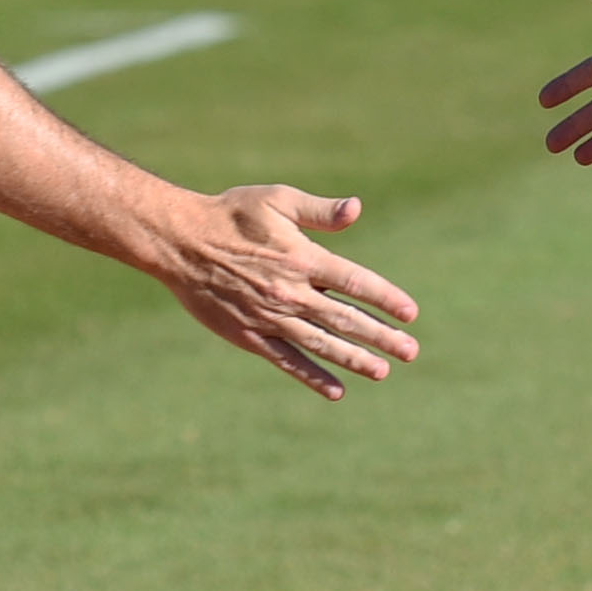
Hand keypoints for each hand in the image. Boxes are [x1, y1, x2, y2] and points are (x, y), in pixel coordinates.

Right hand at [155, 185, 420, 399]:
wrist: (180, 242)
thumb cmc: (232, 214)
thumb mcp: (277, 200)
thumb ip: (320, 211)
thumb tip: (357, 209)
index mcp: (303, 258)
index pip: (356, 282)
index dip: (386, 298)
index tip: (410, 313)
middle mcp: (292, 292)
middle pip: (346, 319)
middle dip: (381, 336)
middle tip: (411, 352)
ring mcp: (271, 317)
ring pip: (322, 343)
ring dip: (355, 359)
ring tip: (383, 371)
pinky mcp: (250, 336)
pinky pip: (288, 360)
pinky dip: (313, 375)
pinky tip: (336, 390)